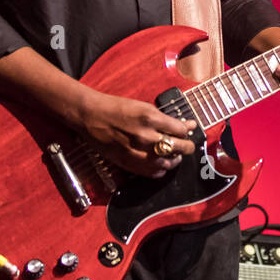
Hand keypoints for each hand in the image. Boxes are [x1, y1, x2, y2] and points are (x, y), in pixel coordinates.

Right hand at [73, 89, 196, 177]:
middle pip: (178, 148)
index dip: (187, 131)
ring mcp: (137, 152)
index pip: (180, 130)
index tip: (188, 130)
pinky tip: (160, 164)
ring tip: (174, 155)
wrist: (91, 116)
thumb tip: (185, 125)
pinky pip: (152, 173)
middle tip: (187, 145)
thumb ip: (165, 118)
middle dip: (187, 147)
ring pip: (167, 163)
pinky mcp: (129, 163)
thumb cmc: (116, 108)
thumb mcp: (143, 107)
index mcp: (150, 118)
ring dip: (174, 159)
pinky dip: (160, 170)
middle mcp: (146, 136)